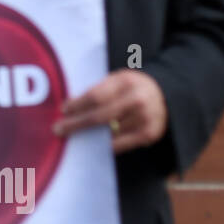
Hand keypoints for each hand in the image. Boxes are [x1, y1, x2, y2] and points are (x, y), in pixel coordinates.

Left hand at [53, 69, 168, 153]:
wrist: (165, 94)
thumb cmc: (132, 87)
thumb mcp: (118, 79)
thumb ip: (98, 90)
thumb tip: (69, 108)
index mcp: (126, 82)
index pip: (95, 96)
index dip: (77, 105)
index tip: (63, 110)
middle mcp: (136, 100)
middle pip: (99, 116)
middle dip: (75, 124)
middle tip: (58, 129)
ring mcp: (144, 118)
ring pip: (108, 132)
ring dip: (89, 135)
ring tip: (74, 136)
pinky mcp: (149, 134)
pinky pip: (120, 144)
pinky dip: (105, 145)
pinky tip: (94, 144)